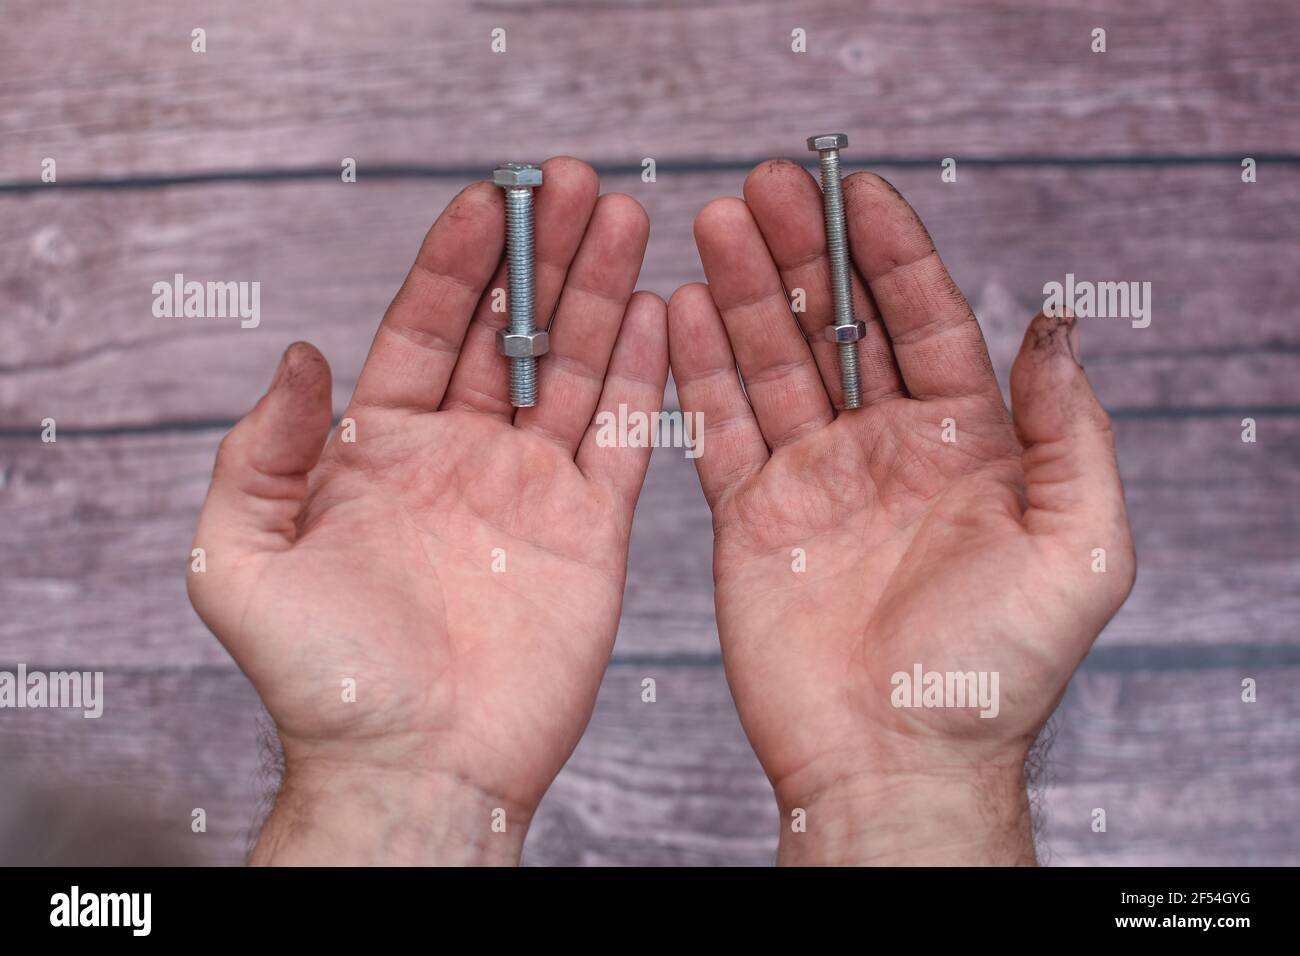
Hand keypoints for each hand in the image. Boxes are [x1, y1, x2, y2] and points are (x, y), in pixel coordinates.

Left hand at [188, 158, 665, 863]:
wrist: (413, 771)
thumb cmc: (322, 682)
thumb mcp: (239, 560)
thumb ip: (260, 453)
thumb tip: (303, 355)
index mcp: (382, 454)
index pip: (426, 331)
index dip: (456, 263)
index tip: (490, 197)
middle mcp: (462, 460)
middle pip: (512, 335)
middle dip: (543, 258)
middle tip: (576, 185)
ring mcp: (532, 493)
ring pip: (576, 372)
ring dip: (600, 295)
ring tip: (627, 220)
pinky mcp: (592, 534)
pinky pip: (624, 440)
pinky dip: (643, 377)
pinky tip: (655, 311)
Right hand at [668, 161, 1134, 864]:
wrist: (899, 761)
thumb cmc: (995, 671)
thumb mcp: (1078, 546)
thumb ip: (1071, 432)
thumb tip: (1054, 327)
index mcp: (965, 444)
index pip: (927, 320)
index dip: (891, 253)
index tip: (855, 190)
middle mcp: (885, 449)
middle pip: (838, 327)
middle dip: (803, 254)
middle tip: (766, 186)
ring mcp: (814, 480)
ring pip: (772, 363)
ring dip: (743, 292)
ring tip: (715, 222)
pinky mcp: (752, 518)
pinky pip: (719, 429)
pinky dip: (697, 371)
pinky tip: (679, 309)